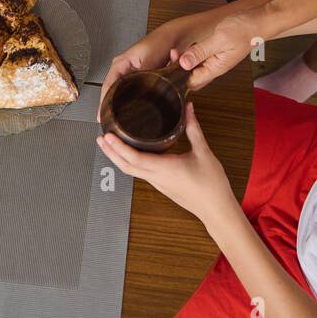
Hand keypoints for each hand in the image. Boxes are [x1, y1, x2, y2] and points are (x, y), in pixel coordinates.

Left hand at [96, 103, 235, 226]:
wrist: (216, 209)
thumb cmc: (211, 185)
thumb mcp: (204, 152)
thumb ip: (193, 128)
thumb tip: (188, 108)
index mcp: (164, 168)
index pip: (134, 158)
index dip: (119, 147)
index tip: (108, 136)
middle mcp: (156, 177)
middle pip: (126, 166)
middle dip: (110, 152)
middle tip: (100, 138)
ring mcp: (157, 183)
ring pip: (131, 171)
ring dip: (118, 158)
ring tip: (109, 144)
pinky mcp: (160, 185)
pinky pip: (140, 173)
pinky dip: (129, 162)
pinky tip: (129, 154)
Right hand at [101, 12, 214, 119]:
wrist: (177, 37)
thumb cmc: (162, 42)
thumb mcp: (150, 61)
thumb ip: (143, 76)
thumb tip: (138, 93)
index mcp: (120, 64)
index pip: (107, 86)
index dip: (104, 103)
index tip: (101, 116)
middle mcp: (124, 70)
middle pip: (114, 92)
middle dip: (113, 107)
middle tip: (111, 122)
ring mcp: (134, 75)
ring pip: (125, 94)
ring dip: (125, 105)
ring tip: (121, 120)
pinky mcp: (144, 79)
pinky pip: (137, 93)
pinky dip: (138, 100)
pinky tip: (137, 111)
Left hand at [178, 10, 263, 89]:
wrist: (260, 21)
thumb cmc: (245, 29)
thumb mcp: (219, 39)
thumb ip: (200, 52)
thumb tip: (184, 64)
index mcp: (217, 68)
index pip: (192, 81)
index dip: (179, 74)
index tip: (173, 59)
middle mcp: (216, 67)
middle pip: (193, 77)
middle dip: (180, 68)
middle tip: (174, 53)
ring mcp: (217, 60)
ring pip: (196, 68)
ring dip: (185, 61)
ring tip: (177, 51)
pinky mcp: (217, 53)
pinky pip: (201, 59)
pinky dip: (192, 54)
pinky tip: (188, 48)